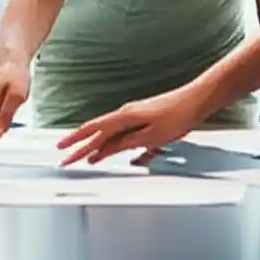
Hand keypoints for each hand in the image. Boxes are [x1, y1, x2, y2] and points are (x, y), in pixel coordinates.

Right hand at [57, 87, 205, 165]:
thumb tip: (108, 149)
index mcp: (124, 117)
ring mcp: (134, 116)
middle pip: (98, 133)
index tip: (62, 151)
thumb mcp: (151, 135)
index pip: (94, 132)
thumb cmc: (177, 115)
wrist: (196, 100)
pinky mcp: (143, 119)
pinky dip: (115, 144)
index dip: (77, 142)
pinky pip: (123, 134)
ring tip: (86, 158)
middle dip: (81, 147)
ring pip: (110, 134)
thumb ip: (128, 143)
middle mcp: (125, 115)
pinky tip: (115, 151)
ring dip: (97, 147)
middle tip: (67, 159)